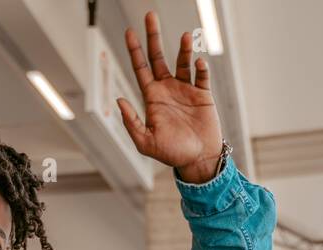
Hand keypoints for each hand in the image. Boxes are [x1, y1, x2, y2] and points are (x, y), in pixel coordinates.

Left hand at [117, 9, 223, 182]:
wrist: (198, 160)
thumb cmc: (172, 154)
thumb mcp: (146, 142)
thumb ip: (131, 123)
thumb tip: (119, 100)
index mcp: (152, 98)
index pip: (140, 69)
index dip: (134, 51)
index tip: (129, 32)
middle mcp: (168, 89)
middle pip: (158, 57)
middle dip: (153, 37)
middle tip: (149, 16)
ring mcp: (186, 90)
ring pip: (182, 62)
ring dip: (183, 49)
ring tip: (185, 36)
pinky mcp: (203, 95)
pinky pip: (201, 76)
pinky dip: (201, 69)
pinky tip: (199, 64)